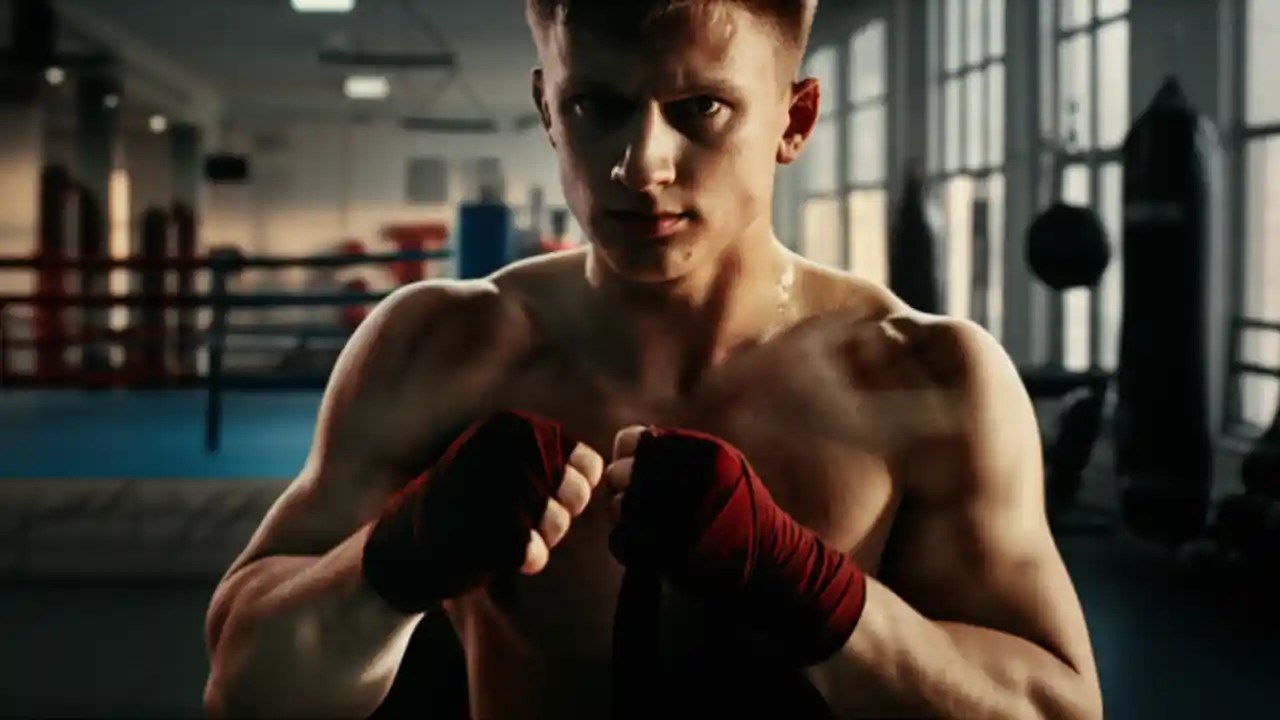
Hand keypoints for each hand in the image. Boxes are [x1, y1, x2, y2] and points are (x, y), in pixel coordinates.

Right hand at [362, 410, 602, 613]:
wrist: (399, 546)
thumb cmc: (462, 505)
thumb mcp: (500, 463)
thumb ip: (548, 458)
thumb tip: (612, 473)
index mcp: (511, 426)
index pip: (587, 461)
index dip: (575, 489)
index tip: (549, 498)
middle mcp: (504, 450)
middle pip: (578, 494)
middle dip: (561, 517)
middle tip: (526, 522)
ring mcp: (495, 488)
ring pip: (558, 523)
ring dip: (543, 539)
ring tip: (509, 535)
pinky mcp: (488, 529)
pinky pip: (536, 552)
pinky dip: (527, 560)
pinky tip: (501, 556)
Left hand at [605, 425, 866, 666]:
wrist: (769, 565)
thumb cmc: (744, 511)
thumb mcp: (726, 466)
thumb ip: (680, 450)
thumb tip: (628, 444)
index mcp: (701, 455)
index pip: (633, 440)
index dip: (629, 453)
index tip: (638, 466)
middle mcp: (685, 482)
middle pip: (620, 473)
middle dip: (624, 485)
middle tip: (637, 498)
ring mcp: (673, 520)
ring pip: (618, 507)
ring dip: (625, 515)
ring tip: (647, 522)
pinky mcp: (663, 554)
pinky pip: (620, 540)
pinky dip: (627, 544)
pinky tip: (648, 545)